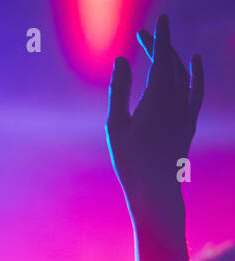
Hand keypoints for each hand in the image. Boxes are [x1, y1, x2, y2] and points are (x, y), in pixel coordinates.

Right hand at [106, 15, 203, 224]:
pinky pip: (195, 90)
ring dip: (171, 58)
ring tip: (158, 49)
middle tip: (144, 34)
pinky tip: (193, 60)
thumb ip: (120, 91)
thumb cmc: (129, 160)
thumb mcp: (115, 125)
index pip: (161, 60)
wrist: (156, 188)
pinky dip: (195, 73)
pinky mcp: (189, 121)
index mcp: (156, 99)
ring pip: (182, 75)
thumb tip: (121, 61)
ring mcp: (185, 111)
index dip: (160, 38)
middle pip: (170, 64)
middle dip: (159, 46)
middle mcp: (176, 101)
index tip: (161, 20)